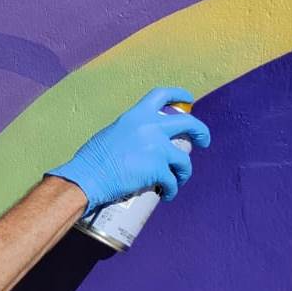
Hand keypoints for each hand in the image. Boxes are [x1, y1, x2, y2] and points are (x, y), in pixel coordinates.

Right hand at [48, 87, 211, 214]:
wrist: (89, 177)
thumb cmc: (92, 159)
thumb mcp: (112, 134)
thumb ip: (130, 133)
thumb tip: (141, 144)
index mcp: (135, 116)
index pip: (161, 95)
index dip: (178, 94)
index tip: (188, 99)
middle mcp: (150, 128)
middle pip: (189, 123)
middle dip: (201, 132)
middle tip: (203, 141)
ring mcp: (157, 148)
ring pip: (184, 160)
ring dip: (183, 172)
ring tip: (176, 180)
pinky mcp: (159, 170)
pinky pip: (173, 181)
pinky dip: (171, 190)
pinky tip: (167, 195)